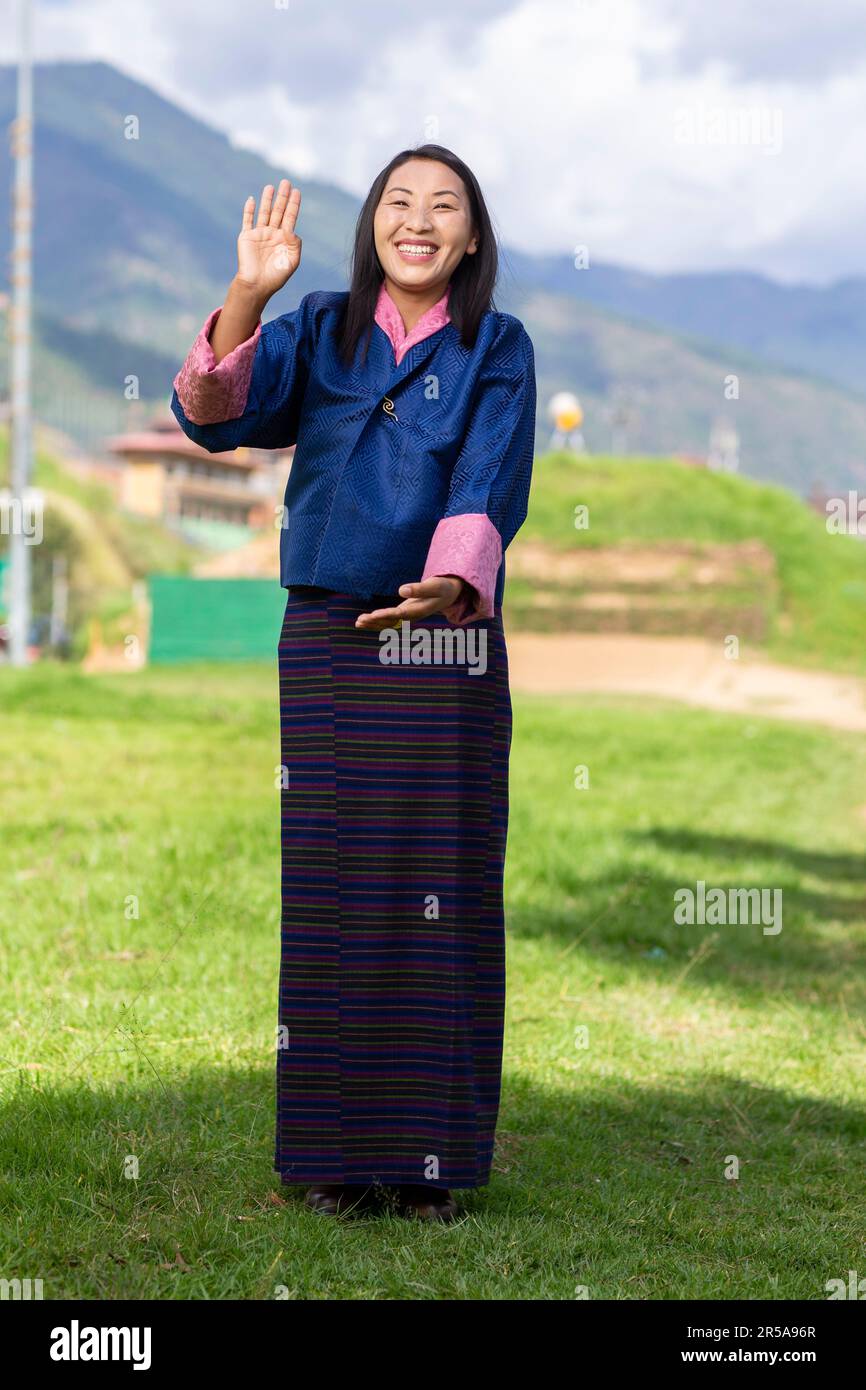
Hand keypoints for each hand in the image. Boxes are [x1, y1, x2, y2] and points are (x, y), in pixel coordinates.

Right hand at [235, 179, 301, 301]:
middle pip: (278, 211)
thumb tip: (293, 230)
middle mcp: (272, 234)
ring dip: (267, 200)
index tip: (296, 192)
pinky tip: (251, 200)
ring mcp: (259, 234)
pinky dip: (249, 210)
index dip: (293, 205)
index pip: (290, 218)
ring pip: (264, 213)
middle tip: (286, 182)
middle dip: (282, 197)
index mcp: (284, 239)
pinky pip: (247, 220)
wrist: (257, 285)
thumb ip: (295, 245)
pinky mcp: (246, 237)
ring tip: (271, 187)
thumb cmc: (276, 276)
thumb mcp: (292, 262)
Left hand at [354, 576, 466, 630]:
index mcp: (420, 610)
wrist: (449, 594)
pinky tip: (364, 621)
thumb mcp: (434, 585)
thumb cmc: (442, 587)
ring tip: (358, 622)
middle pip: (392, 622)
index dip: (386, 615)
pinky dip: (376, 621)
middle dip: (376, 622)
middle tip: (360, 620)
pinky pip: (388, 620)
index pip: (401, 614)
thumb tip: (401, 590)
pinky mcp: (403, 614)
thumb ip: (419, 588)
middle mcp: (412, 617)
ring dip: (373, 624)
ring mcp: (407, 616)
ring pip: (388, 623)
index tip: (373, 615)